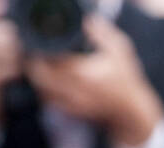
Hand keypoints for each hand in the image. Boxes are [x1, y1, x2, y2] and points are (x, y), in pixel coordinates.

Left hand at [25, 15, 163, 146]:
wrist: (132, 111)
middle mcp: (75, 90)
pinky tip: (48, 80)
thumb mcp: (120, 50)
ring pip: (42, 90)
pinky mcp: (72, 112)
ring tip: (38, 64)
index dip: (38, 50)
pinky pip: (50, 101)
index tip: (35, 41)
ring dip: (36, 77)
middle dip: (32, 63)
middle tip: (32, 51)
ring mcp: (73, 104)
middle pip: (40, 77)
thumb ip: (102, 33)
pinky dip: (44, 90)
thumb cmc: (127, 79)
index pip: (51, 60)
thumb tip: (87, 18)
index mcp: (84, 73)